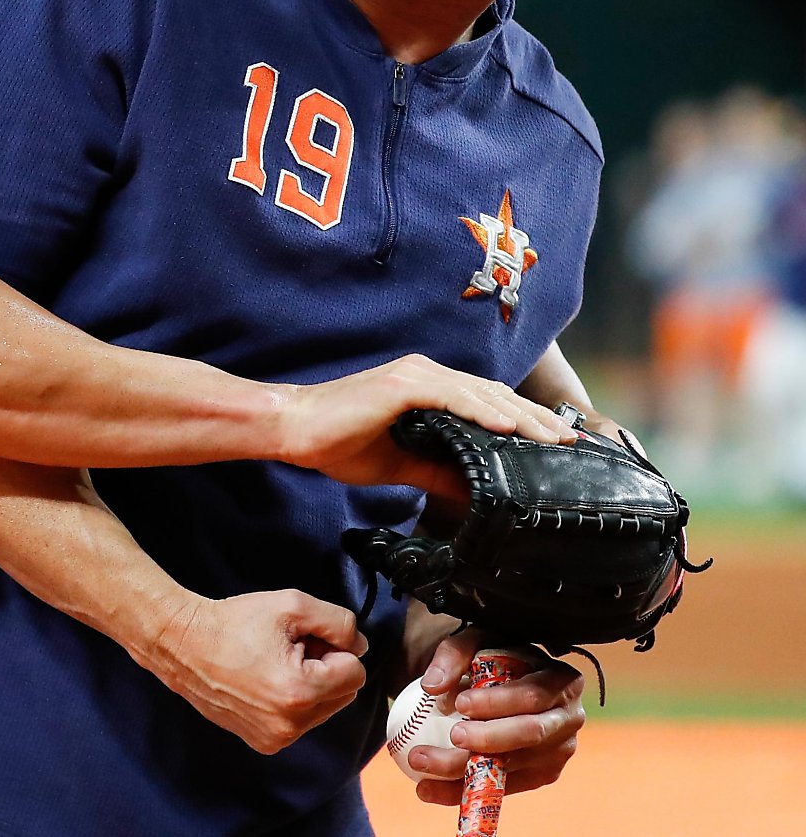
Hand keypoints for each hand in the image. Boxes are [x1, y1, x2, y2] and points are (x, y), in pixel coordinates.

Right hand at [146, 590, 368, 754]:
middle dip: (326, 669)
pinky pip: (300, 722)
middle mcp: (291, 723)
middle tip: (290, 648)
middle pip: (344, 694)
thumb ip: (338, 622)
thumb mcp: (291, 605)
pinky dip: (292, 703)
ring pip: (324, 710)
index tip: (304, 639)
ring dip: (311, 686)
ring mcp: (276, 738)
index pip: (356, 672)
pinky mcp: (263, 743)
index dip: (335, 648)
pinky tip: (265, 682)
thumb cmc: (233, 622)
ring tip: (274, 664)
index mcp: (301, 691)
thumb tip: (359, 645)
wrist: (183, 644)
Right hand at [278, 356, 576, 497]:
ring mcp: (414, 376)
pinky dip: (481, 410)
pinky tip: (507, 425)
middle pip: (494, 395)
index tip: (554, 444)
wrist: (294, 428)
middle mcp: (425, 374)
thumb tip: (474, 490)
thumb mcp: (400, 463)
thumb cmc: (338, 442)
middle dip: (535, 419)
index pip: (487, 403)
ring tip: (552, 437)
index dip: (523, 422)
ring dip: (520, 416)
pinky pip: (451, 396)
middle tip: (571, 442)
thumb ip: (439, 469)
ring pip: (480, 394)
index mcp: (426, 389)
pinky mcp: (401, 384)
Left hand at [403, 629, 584, 804]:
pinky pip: (504, 787)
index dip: (498, 702)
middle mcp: (567, 719)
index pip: (532, 695)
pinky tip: (428, 788)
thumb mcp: (474, 641)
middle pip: (530, 734)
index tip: (461, 702)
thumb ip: (453, 656)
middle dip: (488, 739)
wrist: (501, 680)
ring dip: (465, 770)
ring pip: (514, 767)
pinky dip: (463, 790)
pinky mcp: (541, 775)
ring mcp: (558, 752)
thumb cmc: (492, 657)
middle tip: (451, 736)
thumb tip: (431, 686)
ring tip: (421, 763)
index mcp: (561, 681)